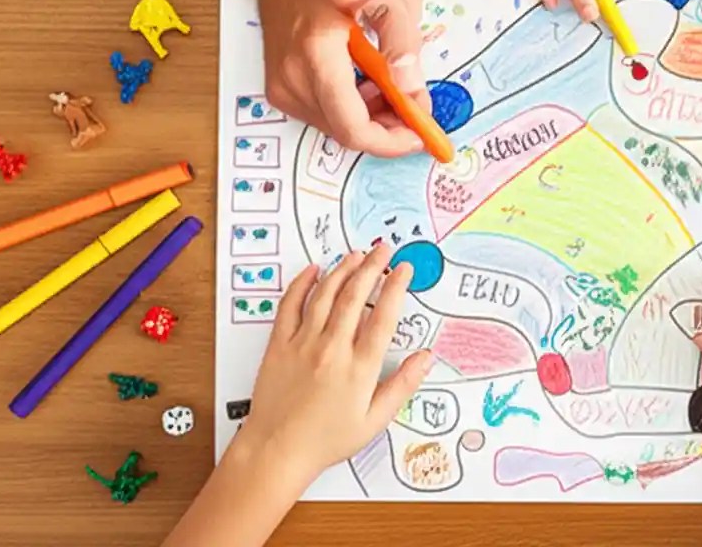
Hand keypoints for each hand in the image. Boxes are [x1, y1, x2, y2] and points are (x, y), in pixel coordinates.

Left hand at [237, 246, 432, 480]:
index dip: (397, 288)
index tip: (405, 270)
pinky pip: (290, 305)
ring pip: (325, 294)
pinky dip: (302, 284)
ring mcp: (303, 344)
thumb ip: (403, 385)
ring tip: (357, 255)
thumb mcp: (374, 420)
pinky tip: (313, 271)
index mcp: (359, 368)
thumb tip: (425, 358)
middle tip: (384, 251)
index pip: (384, 316)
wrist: (276, 450)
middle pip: (355, 296)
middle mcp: (332, 350)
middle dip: (372, 267)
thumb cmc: (325, 440)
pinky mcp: (279, 345)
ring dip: (343, 269)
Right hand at [257, 0, 429, 156]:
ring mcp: (283, 88)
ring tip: (392, 85)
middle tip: (416, 105)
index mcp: (316, 56)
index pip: (353, 128)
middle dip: (389, 128)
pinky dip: (354, 108)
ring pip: (339, 127)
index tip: (421, 133)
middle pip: (349, 133)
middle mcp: (293, 80)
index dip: (392, 142)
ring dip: (373, 117)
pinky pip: (326, 115)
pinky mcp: (281, 89)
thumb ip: (404, 42)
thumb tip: (411, 89)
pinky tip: (369, 82)